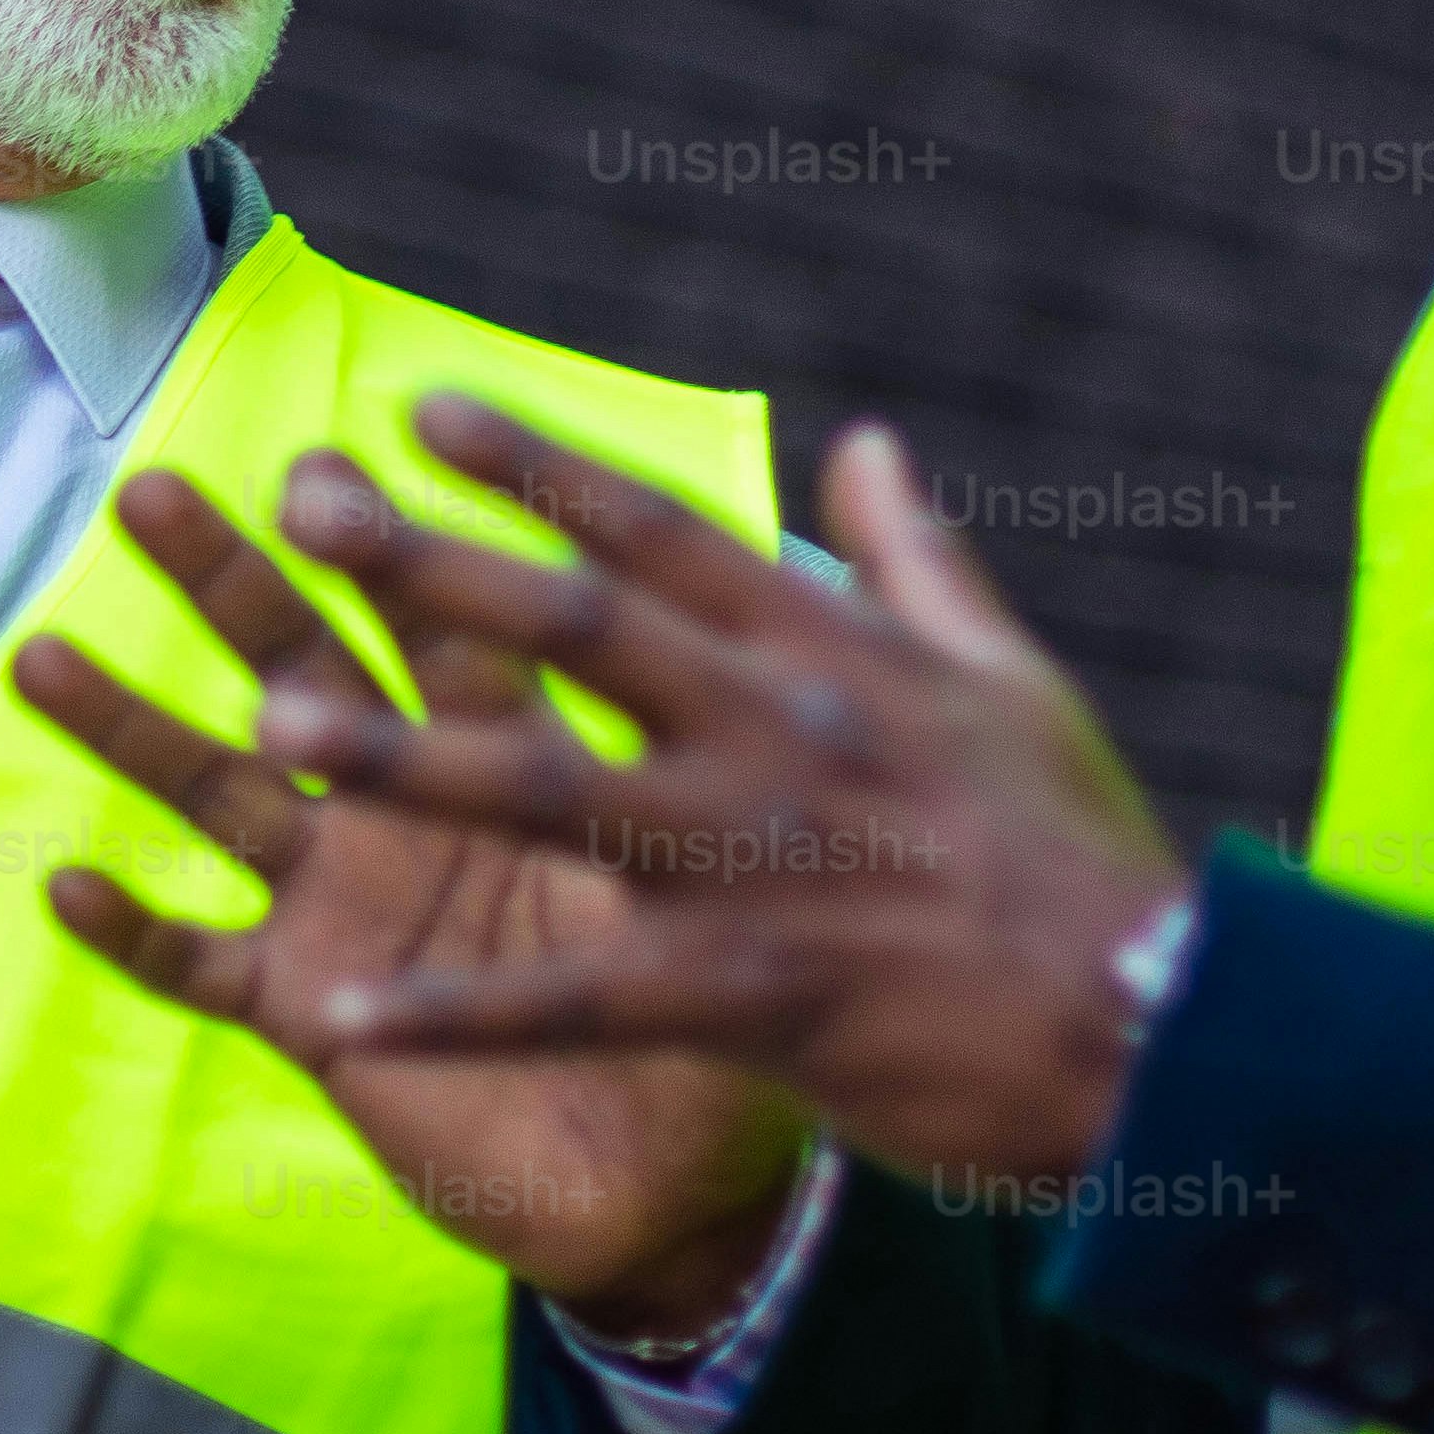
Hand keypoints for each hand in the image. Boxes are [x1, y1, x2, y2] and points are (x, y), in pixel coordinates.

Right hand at [14, 470, 818, 1334]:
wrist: (684, 1188)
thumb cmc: (717, 1008)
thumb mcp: (724, 863)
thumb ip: (730, 734)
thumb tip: (822, 570)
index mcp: (514, 753)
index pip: (443, 624)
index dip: (386, 549)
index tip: (319, 460)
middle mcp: (414, 805)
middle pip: (308, 668)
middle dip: (229, 584)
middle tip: (151, 496)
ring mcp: (350, 900)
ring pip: (222, 794)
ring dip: (135, 729)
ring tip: (44, 655)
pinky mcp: (309, 1010)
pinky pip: (205, 967)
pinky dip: (139, 932)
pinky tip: (65, 886)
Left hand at [153, 400, 1195, 1195]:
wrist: (1159, 1025)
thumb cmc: (1083, 854)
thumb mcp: (1015, 679)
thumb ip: (923, 557)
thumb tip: (868, 441)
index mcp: (834, 653)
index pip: (660, 533)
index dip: (538, 466)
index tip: (420, 409)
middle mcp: (778, 732)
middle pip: (577, 623)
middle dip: (430, 559)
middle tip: (302, 504)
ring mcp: (756, 859)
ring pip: (548, 791)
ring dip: (405, 756)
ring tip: (274, 730)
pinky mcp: (747, 991)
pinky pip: (571, 997)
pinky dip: (451, 1012)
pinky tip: (339, 1021)